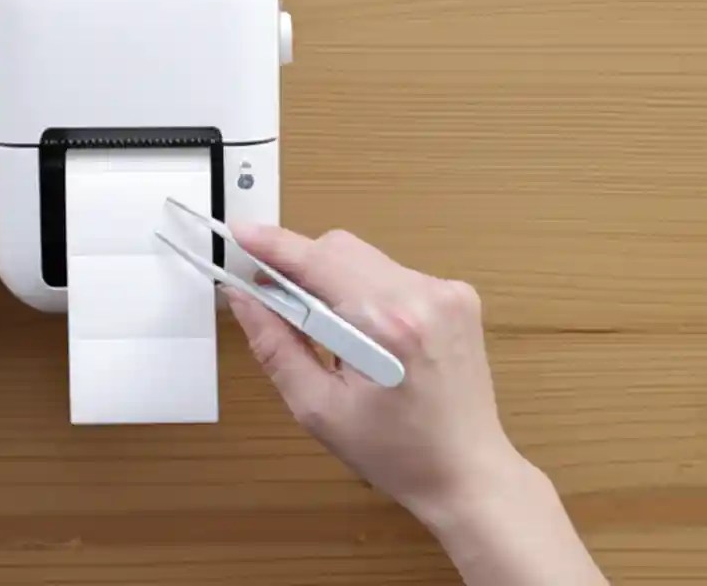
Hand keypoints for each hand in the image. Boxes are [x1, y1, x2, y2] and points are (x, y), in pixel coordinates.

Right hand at [225, 224, 520, 519]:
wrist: (467, 472)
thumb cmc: (394, 453)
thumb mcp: (317, 408)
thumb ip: (274, 346)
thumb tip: (242, 297)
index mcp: (387, 325)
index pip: (316, 262)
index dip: (273, 245)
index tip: (239, 233)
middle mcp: (423, 295)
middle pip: (339, 249)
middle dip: (300, 267)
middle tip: (270, 298)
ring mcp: (447, 291)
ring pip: (364, 258)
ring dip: (332, 281)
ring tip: (327, 333)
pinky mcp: (457, 296)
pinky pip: (391, 273)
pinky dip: (365, 292)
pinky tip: (366, 336)